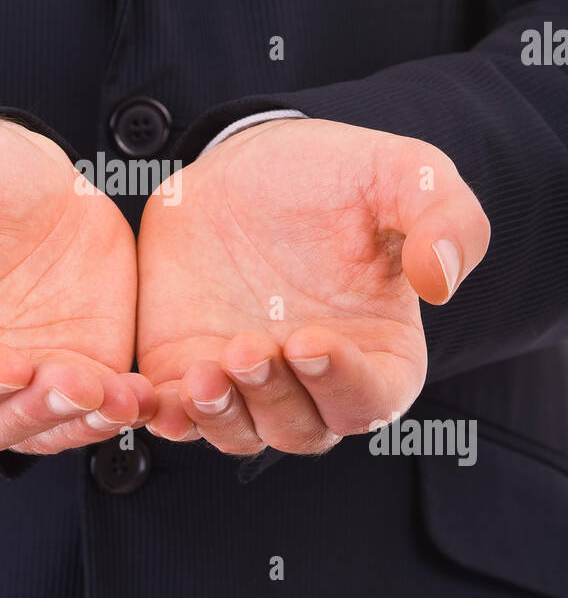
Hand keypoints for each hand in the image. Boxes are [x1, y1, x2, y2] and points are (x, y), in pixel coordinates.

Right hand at [0, 119, 152, 453]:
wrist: (39, 173)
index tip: (6, 365)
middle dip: (30, 411)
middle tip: (74, 380)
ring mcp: (17, 383)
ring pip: (40, 429)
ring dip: (77, 421)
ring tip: (115, 394)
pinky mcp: (76, 376)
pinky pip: (92, 413)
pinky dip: (116, 414)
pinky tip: (139, 396)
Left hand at [137, 118, 489, 454]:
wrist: (244, 163)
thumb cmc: (335, 174)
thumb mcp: (404, 173)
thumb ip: (445, 218)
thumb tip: (441, 282)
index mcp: (380, 353)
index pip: (372, 400)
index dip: (344, 384)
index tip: (309, 342)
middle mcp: (314, 383)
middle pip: (302, 430)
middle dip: (273, 398)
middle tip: (246, 346)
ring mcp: (248, 384)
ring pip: (238, 434)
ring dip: (219, 415)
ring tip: (202, 373)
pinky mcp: (185, 371)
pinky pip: (175, 416)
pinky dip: (165, 418)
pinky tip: (151, 398)